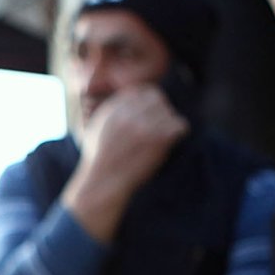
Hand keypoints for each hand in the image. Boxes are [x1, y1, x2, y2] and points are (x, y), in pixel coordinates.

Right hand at [63, 84, 188, 241]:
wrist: (102, 182)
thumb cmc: (98, 160)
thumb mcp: (95, 128)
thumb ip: (110, 111)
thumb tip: (129, 98)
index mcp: (113, 108)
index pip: (142, 91)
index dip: (150, 102)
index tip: (151, 114)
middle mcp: (128, 113)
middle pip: (158, 98)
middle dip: (161, 111)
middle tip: (160, 127)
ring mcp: (143, 125)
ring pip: (170, 112)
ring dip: (169, 125)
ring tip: (162, 139)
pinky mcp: (157, 138)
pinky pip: (179, 126)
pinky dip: (179, 133)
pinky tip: (171, 142)